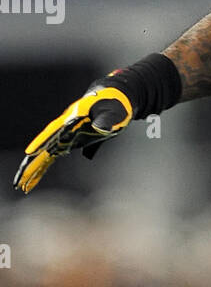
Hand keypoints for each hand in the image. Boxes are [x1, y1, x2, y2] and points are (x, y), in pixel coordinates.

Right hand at [14, 83, 132, 193]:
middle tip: (20, 178)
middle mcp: (64, 127)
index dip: (42, 142)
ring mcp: (65, 135)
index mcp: (73, 118)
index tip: (31, 153)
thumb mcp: (115, 112)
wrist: (115, 100)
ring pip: (45, 154)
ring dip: (34, 168)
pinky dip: (43, 168)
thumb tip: (102, 128)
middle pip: (44, 146)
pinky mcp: (69, 142)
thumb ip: (107, 120)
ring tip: (21, 185)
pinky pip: (52, 157)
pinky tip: (34, 181)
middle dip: (32, 162)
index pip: (54, 132)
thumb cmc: (114, 105)